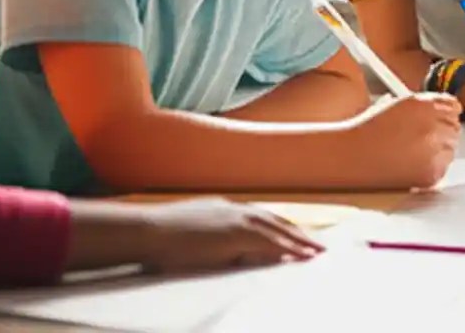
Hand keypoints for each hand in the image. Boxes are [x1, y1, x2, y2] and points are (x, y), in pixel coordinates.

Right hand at [137, 198, 324, 272]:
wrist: (147, 230)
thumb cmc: (160, 237)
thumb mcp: (192, 234)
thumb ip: (213, 239)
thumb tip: (227, 251)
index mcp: (224, 209)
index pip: (260, 218)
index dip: (280, 228)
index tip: (295, 235)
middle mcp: (234, 210)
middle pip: (275, 221)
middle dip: (297, 233)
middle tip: (317, 244)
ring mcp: (236, 219)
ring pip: (278, 230)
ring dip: (300, 241)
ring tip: (318, 251)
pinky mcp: (236, 232)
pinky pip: (271, 242)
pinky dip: (289, 248)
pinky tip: (301, 256)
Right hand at [351, 93, 461, 187]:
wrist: (350, 157)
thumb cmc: (368, 132)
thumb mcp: (400, 106)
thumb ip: (429, 105)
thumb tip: (451, 110)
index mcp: (423, 105)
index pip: (454, 107)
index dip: (444, 114)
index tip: (438, 120)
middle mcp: (431, 126)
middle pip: (455, 127)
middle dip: (442, 131)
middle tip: (418, 139)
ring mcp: (433, 150)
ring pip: (452, 148)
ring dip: (439, 149)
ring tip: (412, 151)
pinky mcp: (432, 173)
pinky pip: (444, 167)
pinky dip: (433, 166)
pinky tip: (412, 163)